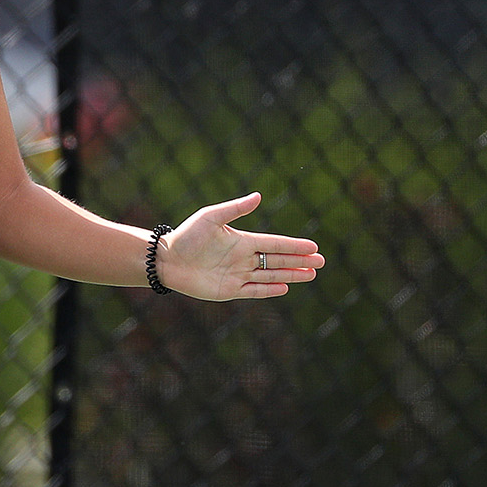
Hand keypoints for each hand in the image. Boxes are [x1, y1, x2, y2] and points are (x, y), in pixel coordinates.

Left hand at [157, 192, 323, 299]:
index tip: (313, 247)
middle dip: (300, 261)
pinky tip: (286, 287)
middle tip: (321, 262)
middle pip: (277, 260)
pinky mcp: (229, 290)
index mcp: (241, 240)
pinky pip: (254, 290)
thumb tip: (258, 195)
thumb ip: (235, 209)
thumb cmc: (186, 236)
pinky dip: (270, 289)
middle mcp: (243, 258)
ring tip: (311, 274)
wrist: (165, 260)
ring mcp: (237, 274)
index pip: (274, 243)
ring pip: (271, 276)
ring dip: (291, 275)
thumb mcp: (210, 218)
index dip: (294, 246)